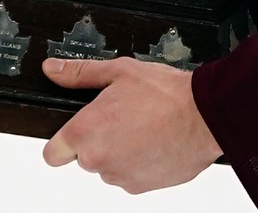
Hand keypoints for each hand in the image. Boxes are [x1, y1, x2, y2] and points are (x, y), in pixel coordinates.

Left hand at [41, 56, 222, 193]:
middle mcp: (98, 159)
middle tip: (122, 119)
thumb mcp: (118, 72)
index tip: (75, 133)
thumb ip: (79, 74)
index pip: (53, 153)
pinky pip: (132, 176)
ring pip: (110, 167)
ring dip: (120, 153)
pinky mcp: (141, 187)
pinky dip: (140, 163)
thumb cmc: (165, 94)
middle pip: (86, 157)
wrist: (204, 116)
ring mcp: (120, 176)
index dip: (62, 142)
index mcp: (85, 132)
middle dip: (99, 141)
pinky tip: (155, 142)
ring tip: (143, 128)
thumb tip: (54, 69)